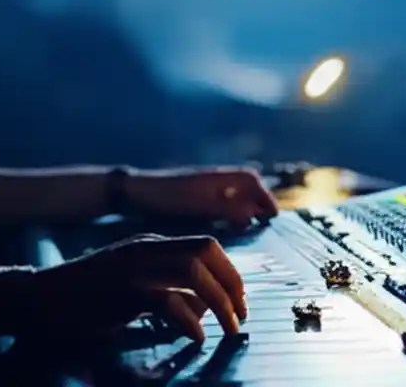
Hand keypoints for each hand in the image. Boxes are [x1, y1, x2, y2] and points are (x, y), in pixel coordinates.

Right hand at [22, 233, 245, 340]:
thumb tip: (205, 306)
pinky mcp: (120, 291)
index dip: (230, 271)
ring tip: (228, 328)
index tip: (240, 300)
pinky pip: (166, 299)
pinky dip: (189, 320)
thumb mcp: (131, 287)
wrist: (34, 299)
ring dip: (219, 301)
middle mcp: (145, 248)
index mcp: (150, 244)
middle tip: (241, 315)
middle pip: (206, 251)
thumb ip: (167, 289)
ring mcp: (132, 266)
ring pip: (193, 270)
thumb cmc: (83, 298)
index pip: (206, 245)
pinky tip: (196, 337)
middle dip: (232, 283)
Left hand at [125, 167, 279, 228]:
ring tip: (246, 227)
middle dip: (257, 201)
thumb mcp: (201, 206)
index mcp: (218, 178)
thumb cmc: (166, 198)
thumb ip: (228, 209)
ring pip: (231, 194)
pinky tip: (221, 227)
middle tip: (263, 222)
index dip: (265, 197)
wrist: (133, 192)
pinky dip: (226, 211)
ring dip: (242, 207)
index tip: (272, 215)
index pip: (251, 180)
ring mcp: (201, 187)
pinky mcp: (190, 197)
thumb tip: (253, 215)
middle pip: (244, 185)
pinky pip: (217, 201)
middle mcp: (213, 180)